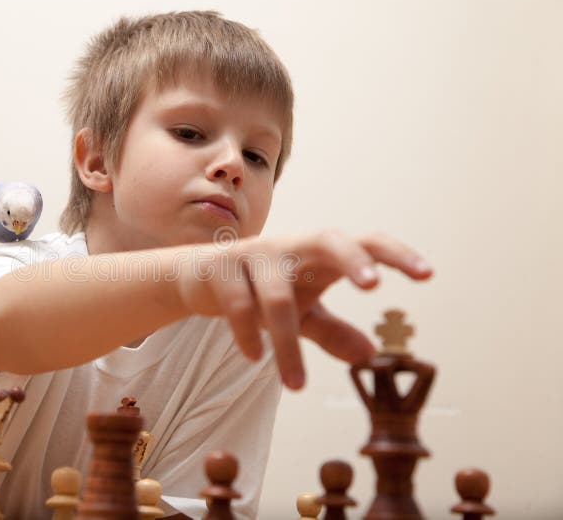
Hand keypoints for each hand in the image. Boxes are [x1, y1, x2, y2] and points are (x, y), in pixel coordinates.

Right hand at [177, 230, 432, 388]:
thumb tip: (369, 355)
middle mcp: (290, 247)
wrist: (198, 275)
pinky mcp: (222, 269)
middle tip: (373, 286)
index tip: (428, 276)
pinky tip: (254, 356)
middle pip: (328, 240)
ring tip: (296, 385)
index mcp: (317, 254)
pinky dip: (248, 334)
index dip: (396, 255)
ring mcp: (255, 255)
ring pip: (277, 299)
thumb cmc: (261, 288)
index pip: (364, 242)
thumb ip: (333, 331)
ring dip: (287, 345)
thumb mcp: (301, 311)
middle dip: (352, 260)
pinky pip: (240, 305)